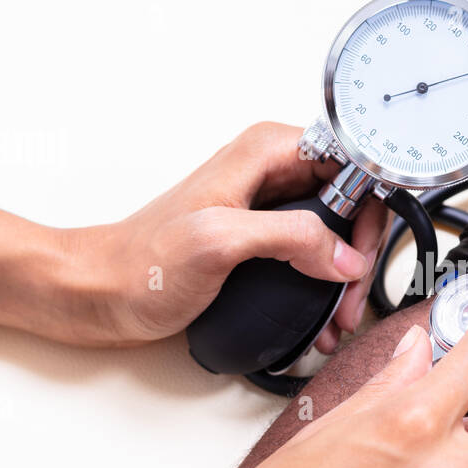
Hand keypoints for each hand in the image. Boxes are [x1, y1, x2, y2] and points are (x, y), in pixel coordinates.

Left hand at [0, 122, 387, 349]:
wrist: (99, 294)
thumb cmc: (140, 265)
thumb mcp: (220, 243)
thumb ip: (289, 238)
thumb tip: (344, 256)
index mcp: (264, 152)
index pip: (352, 160)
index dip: (368, 208)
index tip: (361, 252)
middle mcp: (268, 172)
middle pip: (351, 200)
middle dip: (358, 253)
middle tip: (348, 296)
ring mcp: (265, 206)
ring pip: (335, 231)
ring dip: (344, 276)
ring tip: (335, 315)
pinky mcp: (258, 238)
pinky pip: (310, 253)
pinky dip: (322, 285)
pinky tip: (318, 315)